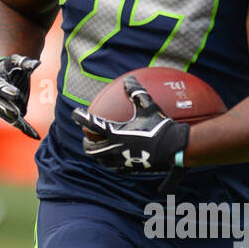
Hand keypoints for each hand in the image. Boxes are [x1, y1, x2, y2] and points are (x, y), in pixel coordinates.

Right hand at [0, 54, 40, 138]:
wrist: (6, 73)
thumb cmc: (12, 66)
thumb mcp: (17, 61)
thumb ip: (25, 63)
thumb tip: (36, 64)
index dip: (7, 91)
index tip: (17, 94)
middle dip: (7, 109)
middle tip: (16, 113)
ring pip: (5, 116)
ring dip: (14, 122)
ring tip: (24, 127)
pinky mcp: (8, 113)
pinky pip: (16, 122)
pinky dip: (25, 128)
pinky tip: (35, 135)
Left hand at [71, 75, 188, 174]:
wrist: (173, 148)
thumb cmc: (160, 126)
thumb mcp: (148, 107)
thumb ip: (136, 93)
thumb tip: (129, 79)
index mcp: (115, 133)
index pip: (92, 124)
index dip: (81, 117)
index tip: (75, 114)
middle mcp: (114, 148)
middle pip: (91, 148)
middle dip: (86, 143)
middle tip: (86, 137)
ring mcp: (121, 160)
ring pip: (101, 160)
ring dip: (97, 154)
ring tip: (97, 150)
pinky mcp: (130, 168)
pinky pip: (115, 167)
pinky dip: (110, 163)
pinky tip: (114, 160)